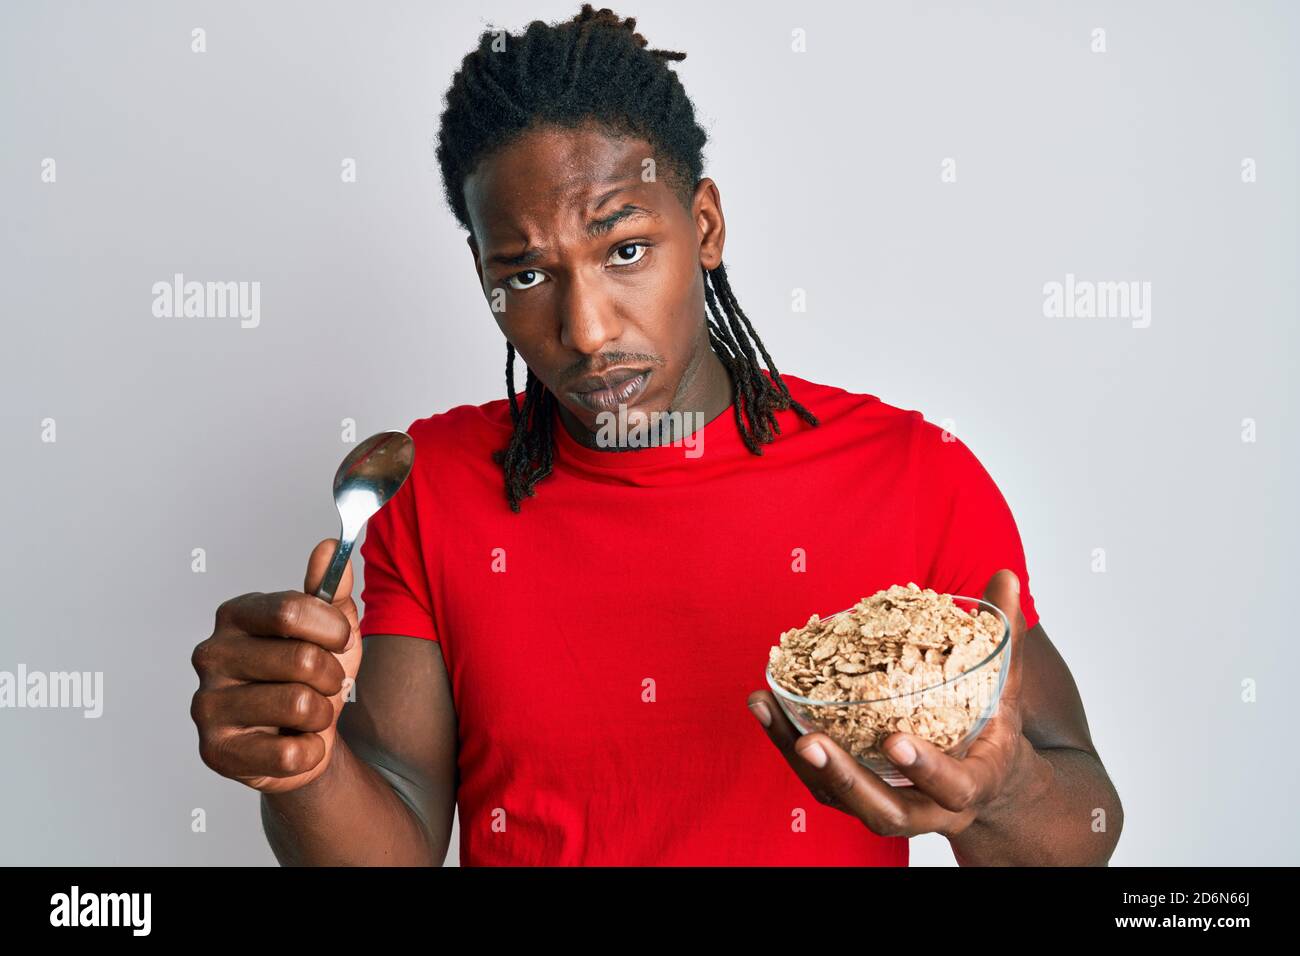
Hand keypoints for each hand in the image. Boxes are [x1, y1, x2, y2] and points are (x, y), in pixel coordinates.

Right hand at [190, 539, 362, 793]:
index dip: (332, 629)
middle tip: (323, 684)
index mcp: (236, 615)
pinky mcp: (214, 751)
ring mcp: (206, 704)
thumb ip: (332, 588)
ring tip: (306, 714)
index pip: (291, 609)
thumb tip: (330, 548)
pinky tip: (292, 744)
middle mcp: (211, 655)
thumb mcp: (332, 630)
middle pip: (301, 658)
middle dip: (332, 676)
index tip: (339, 640)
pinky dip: (308, 752)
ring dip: (321, 714)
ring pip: (299, 704)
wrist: (305, 739)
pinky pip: (289, 753)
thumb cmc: (313, 676)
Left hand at [747, 570, 1031, 838]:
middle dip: (846, 780)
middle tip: (810, 743)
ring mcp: (887, 803)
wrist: (984, 781)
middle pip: (885, 812)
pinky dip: (785, 742)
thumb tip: (1006, 576)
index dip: (926, 767)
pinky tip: (764, 705)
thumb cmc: (990, 727)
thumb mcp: (1005, 685)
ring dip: (800, 759)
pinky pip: (816, 779)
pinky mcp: (854, 795)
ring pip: (840, 798)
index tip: (895, 740)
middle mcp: (928, 808)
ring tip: (768, 710)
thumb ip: (1004, 634)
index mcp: (973, 784)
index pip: (953, 785)